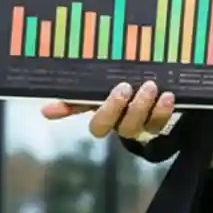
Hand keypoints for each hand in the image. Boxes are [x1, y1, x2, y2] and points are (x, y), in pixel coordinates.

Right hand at [40, 80, 175, 139]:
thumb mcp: (98, 90)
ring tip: (150, 86)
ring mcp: (140, 127)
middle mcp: (120, 125)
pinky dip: (163, 110)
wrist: (154, 91)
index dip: (97, 114)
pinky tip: (167, 96)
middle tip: (124, 88)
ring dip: (143, 107)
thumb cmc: (119, 89)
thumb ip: (75, 98)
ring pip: (139, 126)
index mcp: (103, 116)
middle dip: (118, 109)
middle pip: (116, 127)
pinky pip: (160, 123)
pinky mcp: (158, 124)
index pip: (96, 124)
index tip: (105, 91)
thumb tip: (45, 111)